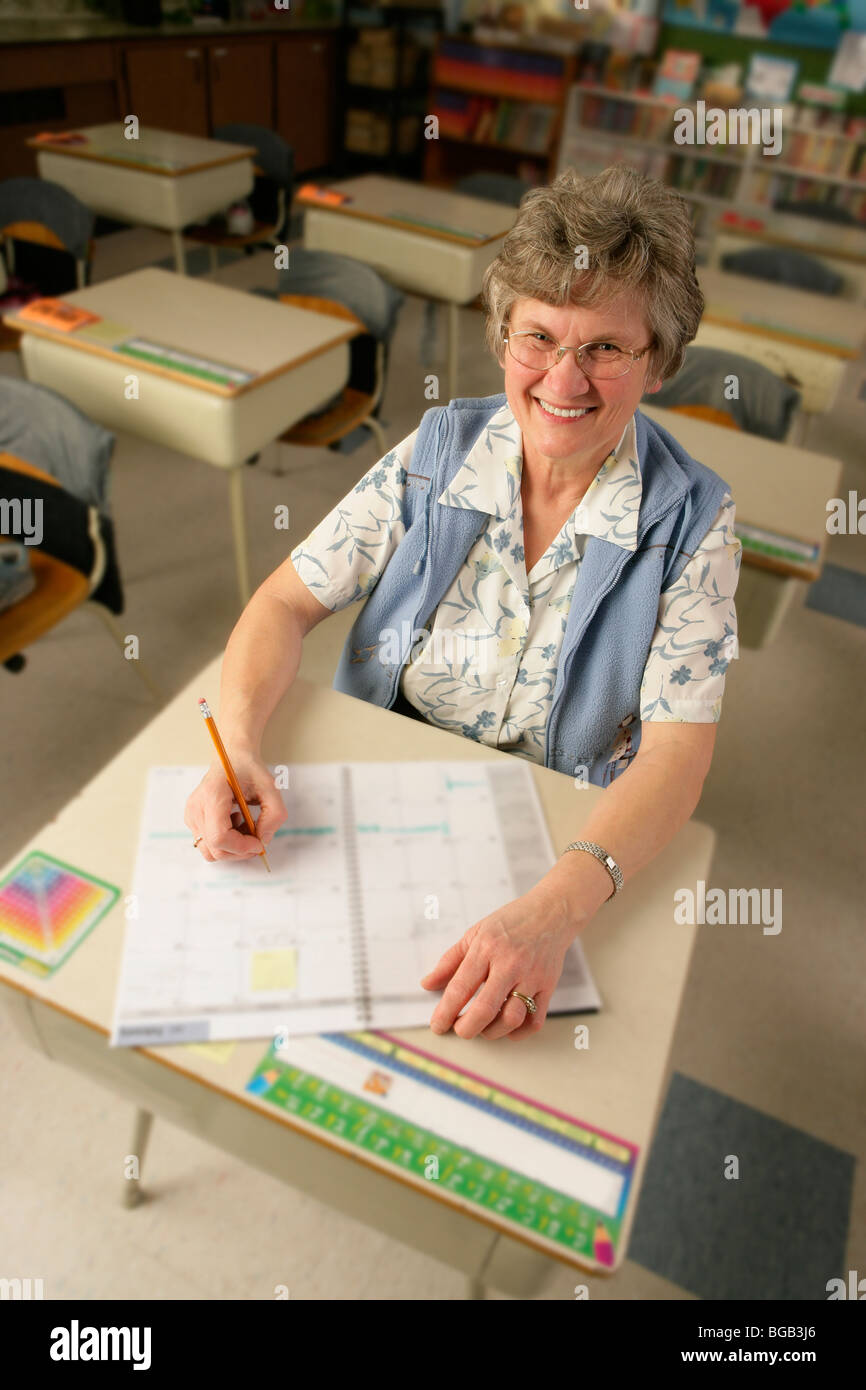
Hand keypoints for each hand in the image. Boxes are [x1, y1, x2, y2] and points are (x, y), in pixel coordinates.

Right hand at [184, 752, 286, 860]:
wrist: (233, 758)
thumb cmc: (249, 770)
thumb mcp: (271, 788)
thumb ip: (274, 815)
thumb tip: (263, 840)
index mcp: (212, 795)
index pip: (219, 837)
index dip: (241, 847)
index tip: (259, 843)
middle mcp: (197, 807)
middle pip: (215, 849)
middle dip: (240, 851)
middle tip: (257, 837)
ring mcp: (192, 815)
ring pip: (210, 851)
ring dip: (233, 848)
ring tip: (245, 826)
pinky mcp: (193, 820)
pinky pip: (208, 844)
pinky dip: (226, 842)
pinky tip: (236, 823)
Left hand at [420, 882, 575, 1041]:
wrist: (551, 913)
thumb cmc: (511, 922)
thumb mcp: (475, 933)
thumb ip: (450, 960)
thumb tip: (427, 984)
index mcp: (486, 948)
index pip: (460, 988)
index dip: (445, 1012)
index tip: (438, 1025)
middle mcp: (509, 964)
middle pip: (485, 1009)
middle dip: (466, 1028)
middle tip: (459, 1030)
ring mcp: (531, 977)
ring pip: (511, 1019)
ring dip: (492, 1032)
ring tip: (483, 1027)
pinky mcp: (548, 987)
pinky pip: (534, 1021)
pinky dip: (519, 1033)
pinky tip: (507, 1028)